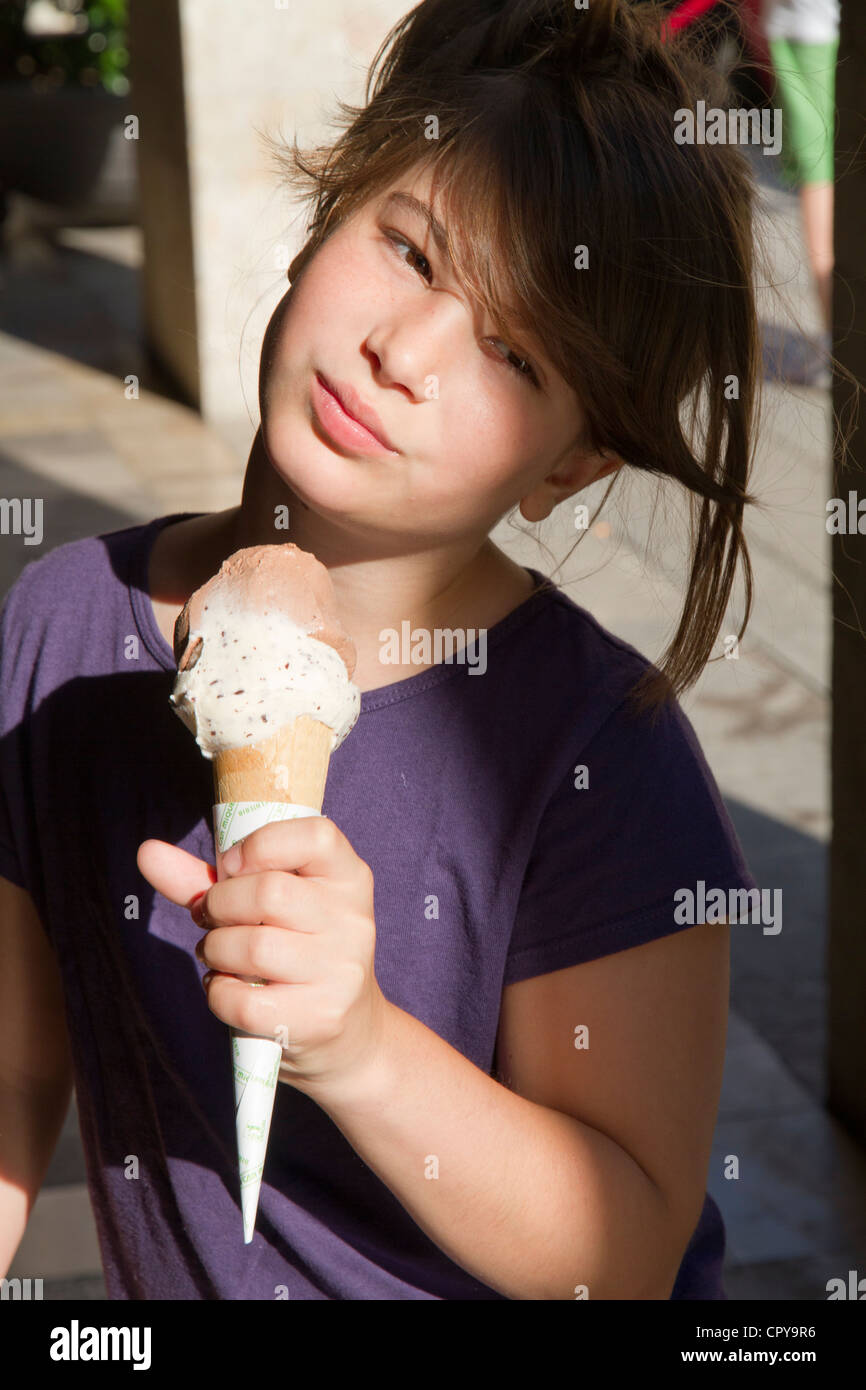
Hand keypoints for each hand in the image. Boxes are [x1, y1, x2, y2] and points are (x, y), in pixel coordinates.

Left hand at [136, 818, 388, 1099]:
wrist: (346, 1033)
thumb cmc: (295, 953)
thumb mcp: (267, 907)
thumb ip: (209, 878)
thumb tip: (147, 851)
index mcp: (348, 878)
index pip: (316, 836)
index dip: (261, 845)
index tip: (233, 867)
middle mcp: (353, 920)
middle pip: (268, 892)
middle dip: (218, 905)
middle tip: (211, 919)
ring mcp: (341, 971)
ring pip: (251, 946)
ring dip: (215, 950)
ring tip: (217, 956)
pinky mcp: (320, 1017)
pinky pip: (242, 999)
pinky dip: (217, 993)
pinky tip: (228, 989)